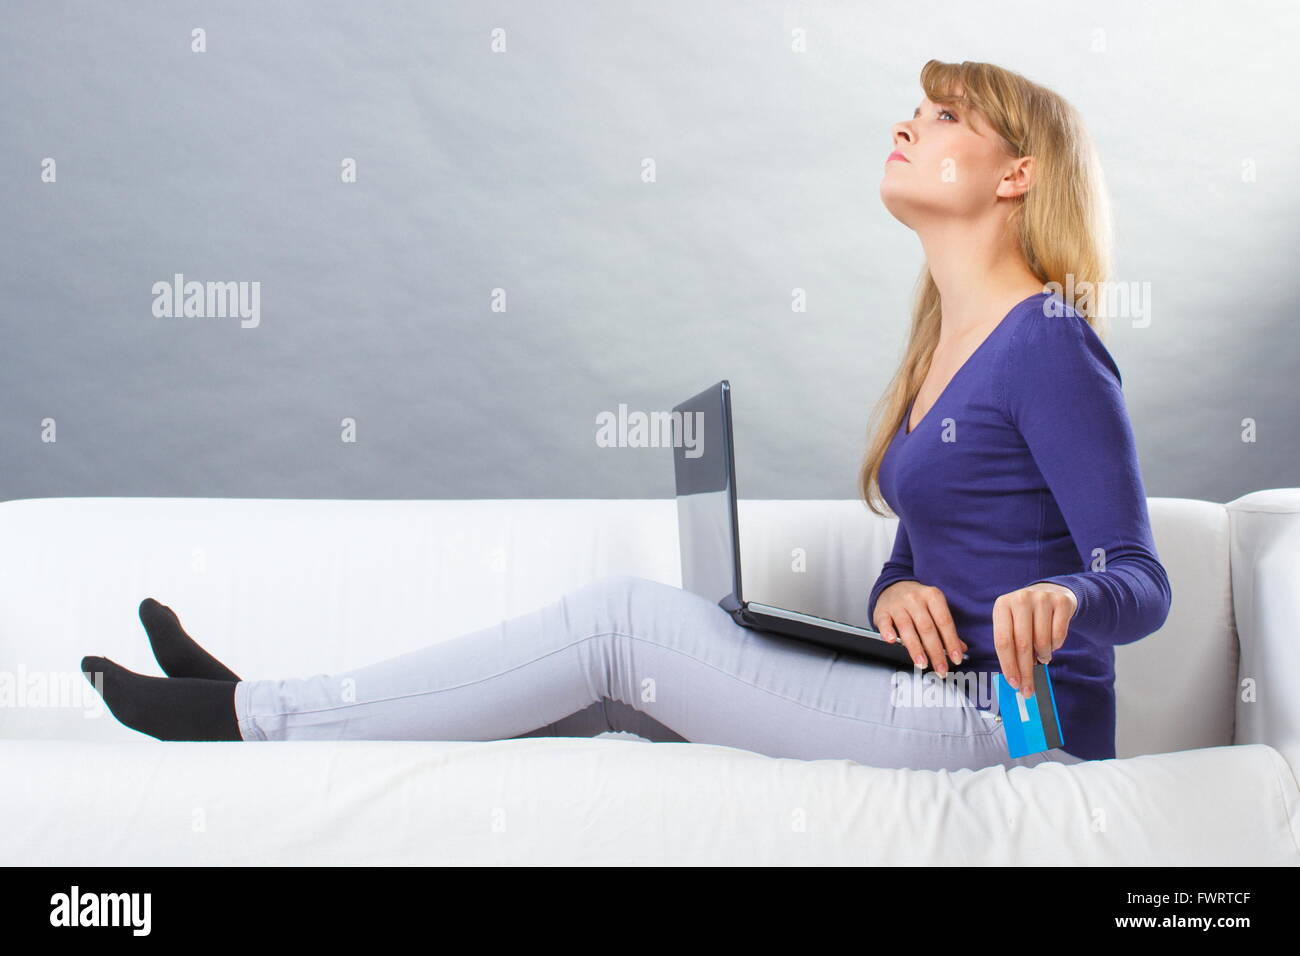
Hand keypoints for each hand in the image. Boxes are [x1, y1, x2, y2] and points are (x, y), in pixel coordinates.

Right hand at [872, 581, 967, 675]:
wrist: (893, 586)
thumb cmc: (917, 601)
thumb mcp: (935, 608)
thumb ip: (946, 628)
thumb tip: (960, 649)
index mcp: (932, 596)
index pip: (944, 622)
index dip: (951, 641)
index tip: (956, 658)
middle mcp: (915, 599)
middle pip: (927, 628)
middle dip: (935, 651)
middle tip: (941, 668)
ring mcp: (897, 604)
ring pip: (907, 627)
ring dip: (915, 648)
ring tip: (922, 663)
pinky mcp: (882, 611)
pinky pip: (884, 622)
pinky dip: (887, 632)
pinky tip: (891, 641)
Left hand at [991, 582, 1077, 697]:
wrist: (1052, 591)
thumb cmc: (1027, 615)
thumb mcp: (1012, 623)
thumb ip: (1011, 645)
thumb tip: (1015, 678)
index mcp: (1002, 605)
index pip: (1003, 641)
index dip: (1008, 665)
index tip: (1014, 683)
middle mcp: (1020, 599)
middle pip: (1022, 644)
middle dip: (1026, 671)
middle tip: (1028, 689)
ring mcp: (1042, 598)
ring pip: (1042, 641)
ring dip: (1042, 656)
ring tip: (1042, 657)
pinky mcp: (1061, 602)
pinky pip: (1059, 635)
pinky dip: (1056, 646)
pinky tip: (1052, 644)